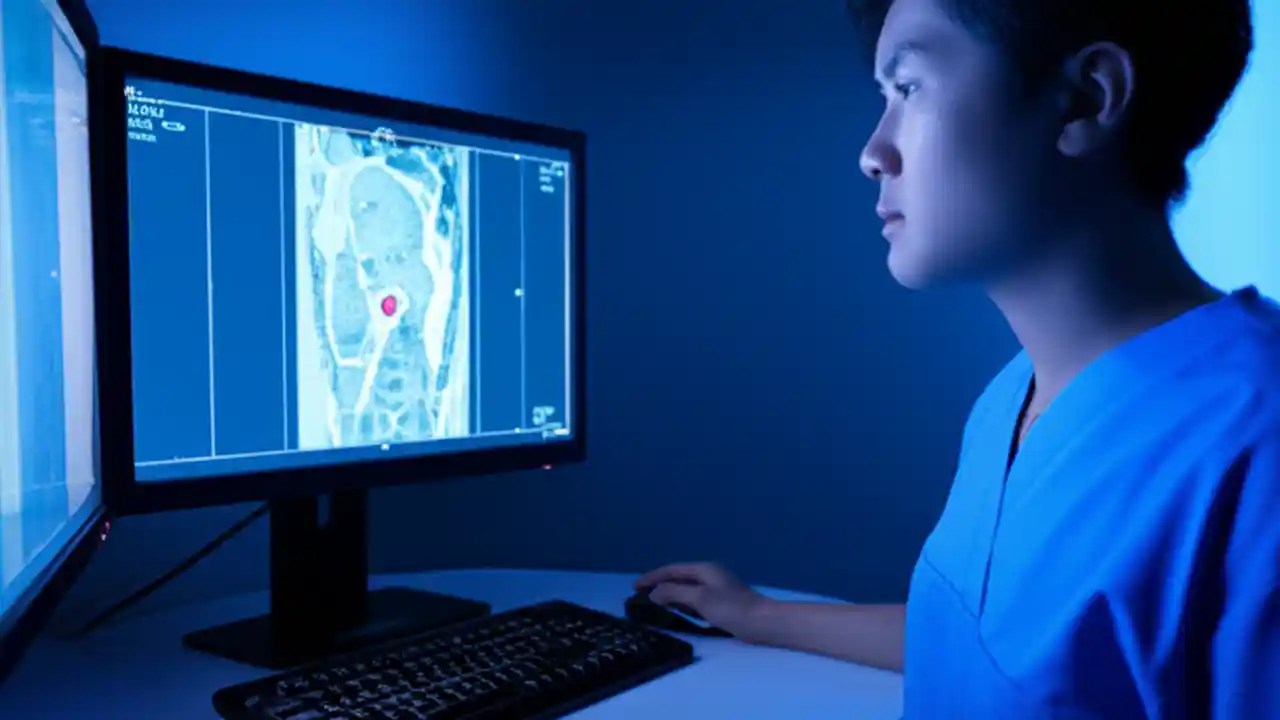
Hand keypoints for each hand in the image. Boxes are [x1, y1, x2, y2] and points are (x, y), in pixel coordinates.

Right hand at [634, 562, 770, 639]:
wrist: (763, 622)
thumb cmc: (731, 608)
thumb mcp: (699, 598)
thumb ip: (674, 592)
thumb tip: (654, 593)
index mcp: (704, 569)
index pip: (672, 569)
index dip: (652, 577)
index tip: (635, 587)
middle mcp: (709, 574)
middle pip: (678, 576)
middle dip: (659, 584)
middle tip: (641, 596)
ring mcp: (716, 587)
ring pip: (686, 587)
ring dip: (670, 593)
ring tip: (654, 603)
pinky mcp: (721, 601)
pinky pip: (694, 597)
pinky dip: (681, 601)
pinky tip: (677, 610)